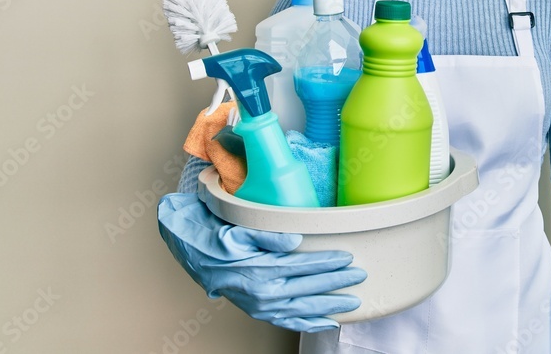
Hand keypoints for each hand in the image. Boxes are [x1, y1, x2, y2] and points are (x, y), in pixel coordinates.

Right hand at [158, 192, 365, 332]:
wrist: (190, 251)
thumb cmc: (215, 235)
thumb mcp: (238, 228)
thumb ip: (268, 234)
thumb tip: (295, 240)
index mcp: (260, 271)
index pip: (304, 267)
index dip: (327, 262)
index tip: (347, 258)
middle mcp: (262, 292)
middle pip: (308, 288)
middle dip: (336, 283)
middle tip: (359, 276)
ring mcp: (260, 305)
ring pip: (302, 308)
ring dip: (328, 306)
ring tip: (351, 302)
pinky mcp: (257, 309)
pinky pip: (287, 321)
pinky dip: (308, 323)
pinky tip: (326, 323)